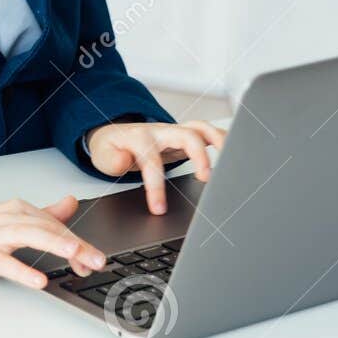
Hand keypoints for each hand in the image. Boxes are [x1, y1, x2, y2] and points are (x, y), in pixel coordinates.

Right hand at [0, 195, 106, 287]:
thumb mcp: (11, 219)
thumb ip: (43, 213)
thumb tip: (70, 202)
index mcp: (19, 210)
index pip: (55, 224)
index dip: (78, 242)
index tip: (94, 260)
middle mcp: (9, 218)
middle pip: (48, 229)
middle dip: (76, 245)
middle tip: (97, 260)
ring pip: (29, 236)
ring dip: (54, 245)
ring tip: (76, 255)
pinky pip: (4, 263)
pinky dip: (22, 271)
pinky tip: (38, 280)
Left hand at [84, 120, 227, 214]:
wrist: (115, 134)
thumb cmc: (112, 148)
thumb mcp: (102, 155)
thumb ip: (111, 160)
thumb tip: (124, 161)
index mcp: (140, 138)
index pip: (152, 161)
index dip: (156, 186)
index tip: (159, 209)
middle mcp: (161, 132)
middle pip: (186, 135)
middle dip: (199, 155)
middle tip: (206, 179)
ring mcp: (175, 132)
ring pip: (202, 128)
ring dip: (220, 142)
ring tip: (232, 162)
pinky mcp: (185, 136)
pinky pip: (208, 133)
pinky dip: (224, 140)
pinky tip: (235, 153)